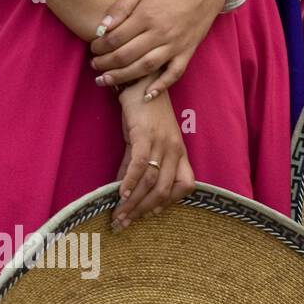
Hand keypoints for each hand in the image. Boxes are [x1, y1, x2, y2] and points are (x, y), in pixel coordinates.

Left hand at [90, 0, 230, 98]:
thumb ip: (122, 8)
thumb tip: (102, 27)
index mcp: (147, 15)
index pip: (116, 37)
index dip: (100, 46)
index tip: (93, 49)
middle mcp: (160, 33)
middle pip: (127, 55)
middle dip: (107, 64)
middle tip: (95, 67)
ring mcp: (175, 46)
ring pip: (145, 68)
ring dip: (124, 77)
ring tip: (107, 81)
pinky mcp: (187, 53)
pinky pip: (173, 74)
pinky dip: (161, 87)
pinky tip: (146, 96)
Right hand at [112, 78, 195, 228]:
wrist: (141, 80)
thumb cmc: (144, 112)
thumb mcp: (145, 141)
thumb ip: (137, 166)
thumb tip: (124, 191)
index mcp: (180, 153)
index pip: (185, 186)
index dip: (169, 202)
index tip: (150, 215)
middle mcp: (175, 150)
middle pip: (163, 190)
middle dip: (143, 211)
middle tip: (124, 224)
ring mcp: (162, 143)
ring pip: (150, 181)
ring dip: (133, 202)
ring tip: (118, 215)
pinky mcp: (145, 135)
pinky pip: (139, 164)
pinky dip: (129, 181)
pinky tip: (119, 194)